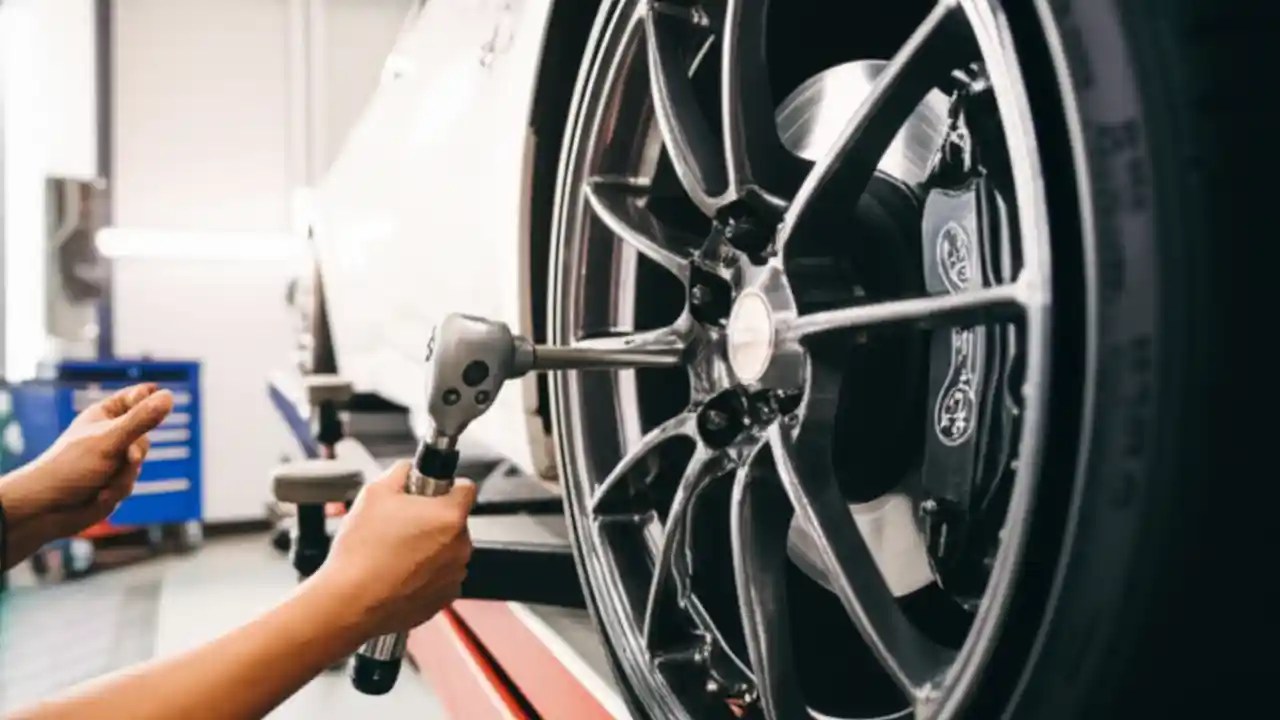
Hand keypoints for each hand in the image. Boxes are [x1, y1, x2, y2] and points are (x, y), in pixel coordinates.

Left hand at [0, 383, 173, 565]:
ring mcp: (111, 459)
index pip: (135, 397)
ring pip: (139, 462)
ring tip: (102, 480)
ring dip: (125, 475)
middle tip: (128, 457)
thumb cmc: (70, 467)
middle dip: (137, 451)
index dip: (149, 398)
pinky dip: (118, 489)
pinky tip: (99, 494)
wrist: (49, 509)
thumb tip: (169, 397)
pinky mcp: (113, 481)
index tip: (164, 398)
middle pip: (145, 435)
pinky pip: (132, 481)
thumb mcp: (110, 439)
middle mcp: (109, 435)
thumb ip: (141, 420)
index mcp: (103, 415)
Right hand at [314, 461, 475, 636]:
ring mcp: (455, 574)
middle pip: (454, 520)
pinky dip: (426, 573)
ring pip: (448, 549)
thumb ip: (400, 472)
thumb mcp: (375, 492)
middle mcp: (460, 546)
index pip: (467, 487)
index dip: (446, 485)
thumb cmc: (362, 552)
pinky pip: (441, 576)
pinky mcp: (444, 597)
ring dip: (430, 547)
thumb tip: (408, 469)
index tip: (431, 490)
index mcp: (449, 516)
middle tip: (401, 524)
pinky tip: (399, 572)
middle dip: (432, 519)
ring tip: (395, 551)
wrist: (350, 601)